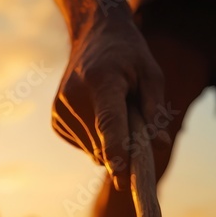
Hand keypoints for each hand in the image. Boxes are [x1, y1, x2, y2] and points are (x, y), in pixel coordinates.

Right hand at [52, 6, 167, 189]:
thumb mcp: (151, 74)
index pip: (109, 123)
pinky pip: (85, 148)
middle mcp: (73, 97)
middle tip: (134, 120)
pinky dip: (97, 141)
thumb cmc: (128, 55)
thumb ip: (155, 111)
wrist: (93, 37)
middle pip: (103, 144)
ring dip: (110, 143)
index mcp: (100, 81)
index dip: (117, 152)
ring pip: (94, 152)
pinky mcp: (56, 121)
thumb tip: (159, 146)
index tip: (123, 179)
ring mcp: (60, 110)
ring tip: (113, 109)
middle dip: (125, 147)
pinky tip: (99, 114)